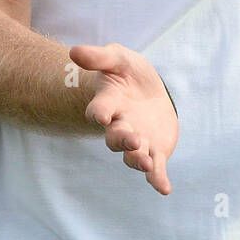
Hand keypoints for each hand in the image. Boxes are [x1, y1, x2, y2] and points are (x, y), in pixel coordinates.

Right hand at [69, 42, 177, 195]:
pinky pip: (155, 167)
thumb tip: (74, 51)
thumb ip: (99, 57)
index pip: (100, 110)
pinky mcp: (155, 150)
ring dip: (138, 160)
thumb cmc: (128, 73)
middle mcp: (120, 126)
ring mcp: (138, 140)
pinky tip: (164, 189)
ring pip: (134, 155)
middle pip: (116, 138)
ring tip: (146, 163)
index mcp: (109, 104)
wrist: (147, 91)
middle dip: (123, 140)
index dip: (100, 113)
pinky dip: (158, 179)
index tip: (102, 116)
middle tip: (133, 139)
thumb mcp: (117, 59)